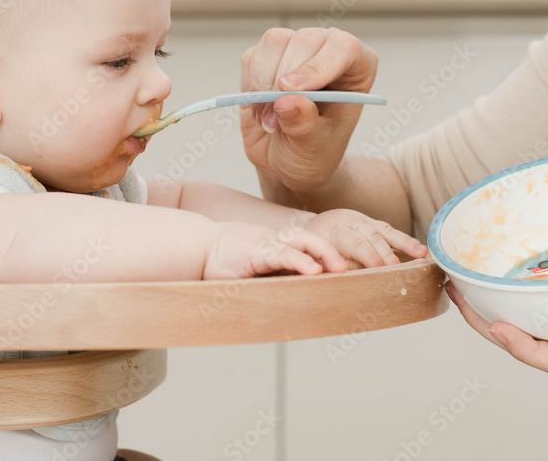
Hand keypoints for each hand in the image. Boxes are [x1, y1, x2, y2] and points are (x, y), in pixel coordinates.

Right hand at [203, 221, 348, 279]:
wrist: (196, 249)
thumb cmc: (220, 264)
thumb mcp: (249, 274)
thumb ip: (267, 283)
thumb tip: (284, 307)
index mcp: (276, 246)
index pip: (308, 247)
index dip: (327, 255)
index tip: (345, 269)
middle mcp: (275, 242)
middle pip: (312, 240)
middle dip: (333, 252)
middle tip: (351, 268)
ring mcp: (267, 244)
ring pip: (304, 242)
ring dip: (325, 254)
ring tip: (340, 268)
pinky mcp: (257, 251)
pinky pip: (283, 254)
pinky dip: (300, 261)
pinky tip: (314, 271)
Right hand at [240, 27, 377, 198]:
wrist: (287, 158)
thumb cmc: (313, 151)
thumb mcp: (314, 148)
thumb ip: (305, 126)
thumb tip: (287, 102)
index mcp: (356, 68)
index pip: (345, 48)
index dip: (319, 65)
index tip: (292, 90)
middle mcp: (328, 50)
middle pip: (305, 41)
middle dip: (284, 81)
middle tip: (276, 118)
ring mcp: (296, 48)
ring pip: (275, 43)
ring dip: (264, 84)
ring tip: (271, 120)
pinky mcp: (267, 56)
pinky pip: (252, 57)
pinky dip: (250, 87)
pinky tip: (261, 111)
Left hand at [304, 209, 427, 268]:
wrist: (309, 229)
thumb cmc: (313, 249)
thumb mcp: (316, 257)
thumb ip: (333, 266)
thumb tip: (348, 279)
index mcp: (334, 230)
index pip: (355, 243)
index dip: (369, 256)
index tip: (379, 268)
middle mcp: (350, 221)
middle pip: (372, 237)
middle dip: (386, 253)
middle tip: (398, 268)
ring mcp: (362, 220)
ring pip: (385, 231)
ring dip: (404, 243)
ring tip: (421, 254)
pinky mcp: (372, 223)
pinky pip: (390, 231)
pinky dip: (405, 241)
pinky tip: (420, 250)